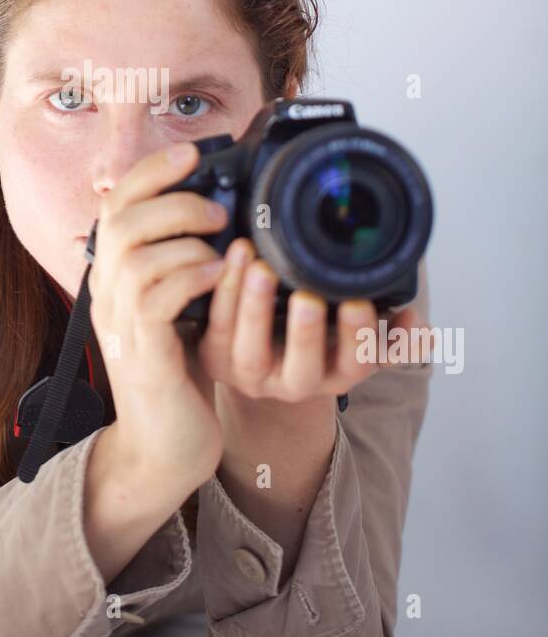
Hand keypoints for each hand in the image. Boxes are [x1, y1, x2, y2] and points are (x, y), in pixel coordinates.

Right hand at [87, 140, 231, 486]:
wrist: (164, 448)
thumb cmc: (178, 375)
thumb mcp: (178, 307)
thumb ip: (183, 262)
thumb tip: (219, 210)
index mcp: (113, 276)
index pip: (115, 205)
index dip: (150, 172)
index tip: (191, 152)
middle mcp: (106, 294)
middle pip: (119, 219)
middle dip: (173, 200)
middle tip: (218, 208)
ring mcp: (120, 324)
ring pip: (136, 252)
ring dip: (187, 238)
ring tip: (223, 245)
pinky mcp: (142, 353)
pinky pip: (157, 295)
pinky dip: (192, 276)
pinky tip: (219, 278)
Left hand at [194, 237, 432, 405]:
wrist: (263, 358)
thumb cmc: (318, 339)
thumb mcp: (360, 342)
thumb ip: (395, 335)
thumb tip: (420, 328)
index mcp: (337, 374)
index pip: (355, 364)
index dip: (358, 338)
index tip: (358, 303)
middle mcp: (295, 381)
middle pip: (303, 367)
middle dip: (306, 332)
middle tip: (307, 296)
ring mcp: (252, 374)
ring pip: (250, 350)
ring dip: (255, 308)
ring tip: (261, 269)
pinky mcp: (215, 357)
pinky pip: (218, 324)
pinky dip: (226, 288)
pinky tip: (236, 255)